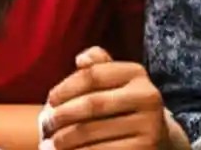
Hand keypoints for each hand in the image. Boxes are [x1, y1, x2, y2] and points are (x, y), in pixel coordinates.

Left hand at [42, 47, 168, 149]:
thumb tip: (81, 59)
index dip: (67, 87)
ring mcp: (150, 125)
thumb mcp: (114, 81)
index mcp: (137, 73)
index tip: (50, 99)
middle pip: (93, 104)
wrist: (155, 137)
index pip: (93, 76)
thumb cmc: (121, 105)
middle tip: (45, 124)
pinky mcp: (146, 149)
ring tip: (49, 143)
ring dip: (66, 139)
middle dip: (64, 114)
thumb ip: (97, 66)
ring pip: (95, 132)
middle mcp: (149, 96)